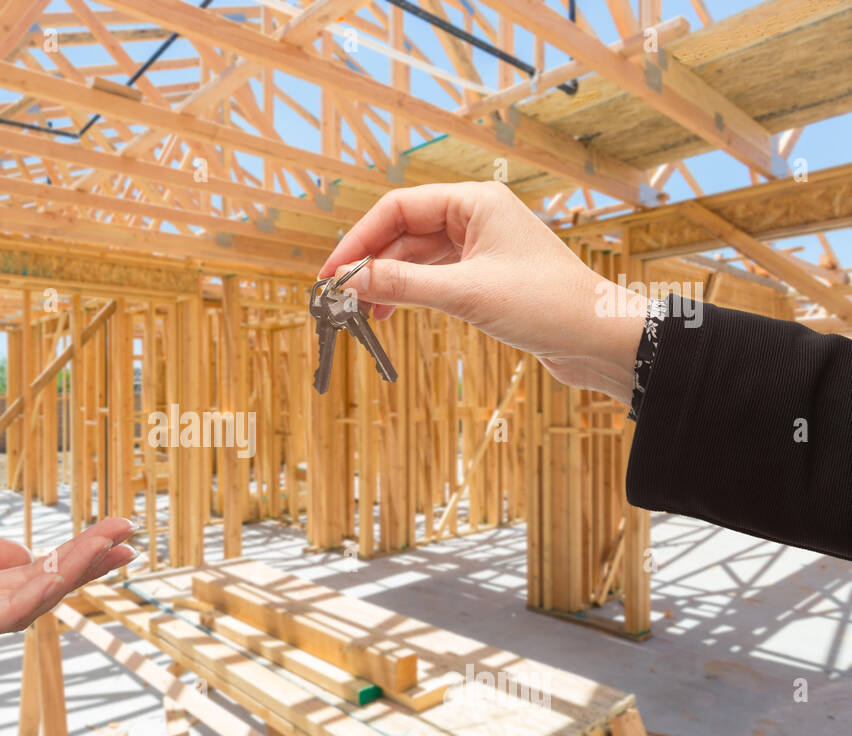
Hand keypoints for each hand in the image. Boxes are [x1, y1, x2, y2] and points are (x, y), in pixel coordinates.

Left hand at [0, 490, 135, 647]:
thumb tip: (28, 556)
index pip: (26, 582)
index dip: (70, 562)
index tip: (113, 534)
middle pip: (34, 597)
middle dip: (83, 569)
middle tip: (129, 539)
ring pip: (22, 608)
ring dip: (67, 577)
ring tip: (108, 546)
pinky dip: (28, 594)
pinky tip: (57, 569)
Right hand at [318, 181, 646, 401]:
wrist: (598, 339)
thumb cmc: (546, 304)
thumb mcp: (465, 293)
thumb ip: (403, 285)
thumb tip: (350, 281)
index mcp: (475, 202)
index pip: (399, 208)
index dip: (359, 239)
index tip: (332, 272)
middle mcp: (476, 217)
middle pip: (403, 231)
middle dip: (369, 262)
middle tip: (337, 295)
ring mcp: (480, 247)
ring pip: (416, 257)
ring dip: (386, 281)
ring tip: (359, 311)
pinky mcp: (484, 277)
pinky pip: (433, 277)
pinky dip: (408, 293)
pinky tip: (389, 313)